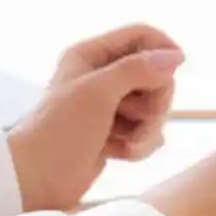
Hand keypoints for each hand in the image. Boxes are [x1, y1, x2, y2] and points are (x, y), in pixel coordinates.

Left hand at [8, 24, 183, 211]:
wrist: (36, 180)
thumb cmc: (60, 131)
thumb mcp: (98, 92)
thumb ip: (138, 70)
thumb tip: (177, 57)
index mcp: (91, 56)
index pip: (141, 36)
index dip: (163, 49)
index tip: (178, 68)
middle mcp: (102, 77)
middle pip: (156, 75)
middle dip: (156, 101)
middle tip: (143, 120)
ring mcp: (111, 106)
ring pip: (155, 106)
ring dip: (148, 128)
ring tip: (128, 144)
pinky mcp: (116, 132)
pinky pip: (149, 131)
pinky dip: (141, 145)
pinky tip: (121, 153)